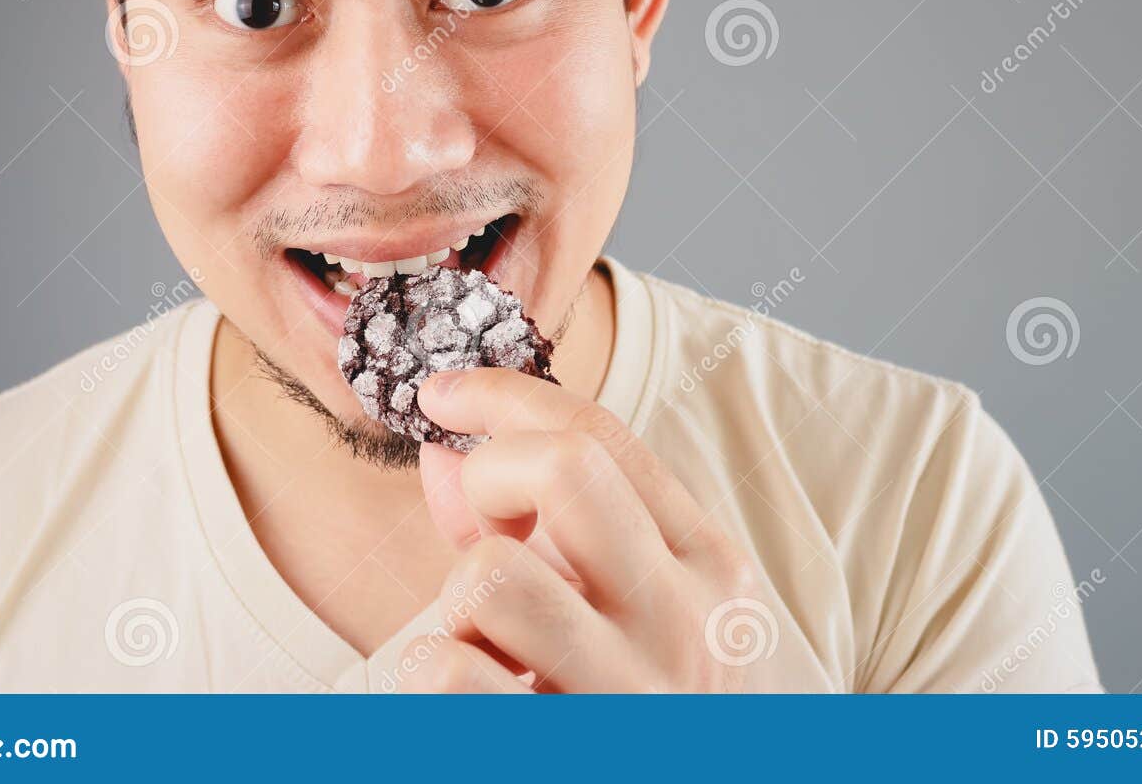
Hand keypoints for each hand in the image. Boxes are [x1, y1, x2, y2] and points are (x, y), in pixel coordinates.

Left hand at [394, 368, 759, 692]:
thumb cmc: (658, 707)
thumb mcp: (643, 611)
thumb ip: (554, 527)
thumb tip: (444, 453)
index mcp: (711, 568)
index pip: (599, 436)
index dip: (503, 394)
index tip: (443, 394)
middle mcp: (683, 626)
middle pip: (562, 472)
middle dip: (493, 471)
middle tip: (485, 518)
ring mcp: (628, 701)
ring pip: (490, 577)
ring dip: (460, 598)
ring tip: (485, 638)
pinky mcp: (565, 756)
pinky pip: (449, 681)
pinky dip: (430, 674)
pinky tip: (460, 694)